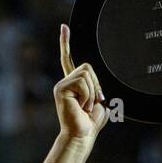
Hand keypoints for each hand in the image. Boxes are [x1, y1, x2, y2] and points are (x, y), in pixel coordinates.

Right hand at [54, 23, 108, 139]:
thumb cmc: (90, 122)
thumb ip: (97, 88)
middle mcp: (64, 82)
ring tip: (86, 107)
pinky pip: (83, 83)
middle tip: (93, 103)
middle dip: (96, 85)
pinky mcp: (61, 88)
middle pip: (87, 67)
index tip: (63, 27)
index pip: (68, 59)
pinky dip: (88, 95)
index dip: (65, 43)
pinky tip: (82, 107)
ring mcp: (61, 84)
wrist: (82, 135)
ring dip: (93, 92)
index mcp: (72, 83)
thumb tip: (101, 88)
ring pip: (86, 75)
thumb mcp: (98, 102)